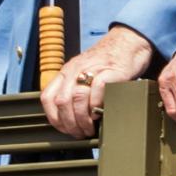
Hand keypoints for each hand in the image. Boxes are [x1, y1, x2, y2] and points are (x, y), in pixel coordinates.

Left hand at [41, 27, 155, 138]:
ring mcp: (92, 69)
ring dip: (82, 118)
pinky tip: (99, 113)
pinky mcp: (110, 71)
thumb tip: (71, 121)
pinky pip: (97, 89)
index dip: (54, 118)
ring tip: (90, 127)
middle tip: (80, 132)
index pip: (47, 98)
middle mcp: (75, 70)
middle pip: (62, 102)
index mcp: (66, 72)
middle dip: (70, 123)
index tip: (65, 129)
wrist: (128, 43)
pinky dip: (96, 105)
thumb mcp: (84, 74)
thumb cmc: (108, 62)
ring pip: (76, 98)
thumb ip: (74, 92)